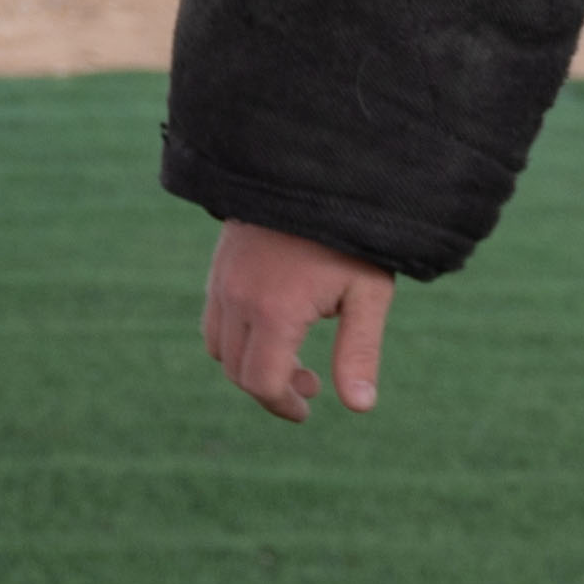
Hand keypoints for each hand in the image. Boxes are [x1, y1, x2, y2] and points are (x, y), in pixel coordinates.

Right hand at [204, 221, 392, 420]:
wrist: (313, 174)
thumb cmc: (351, 236)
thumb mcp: (369, 294)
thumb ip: (359, 351)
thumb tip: (360, 408)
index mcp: (274, 312)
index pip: (262, 382)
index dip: (283, 405)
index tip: (308, 410)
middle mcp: (237, 301)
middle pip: (238, 371)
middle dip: (272, 388)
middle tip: (312, 384)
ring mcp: (222, 283)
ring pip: (220, 348)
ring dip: (252, 365)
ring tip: (297, 359)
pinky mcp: (218, 269)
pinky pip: (214, 320)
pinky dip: (237, 339)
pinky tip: (275, 329)